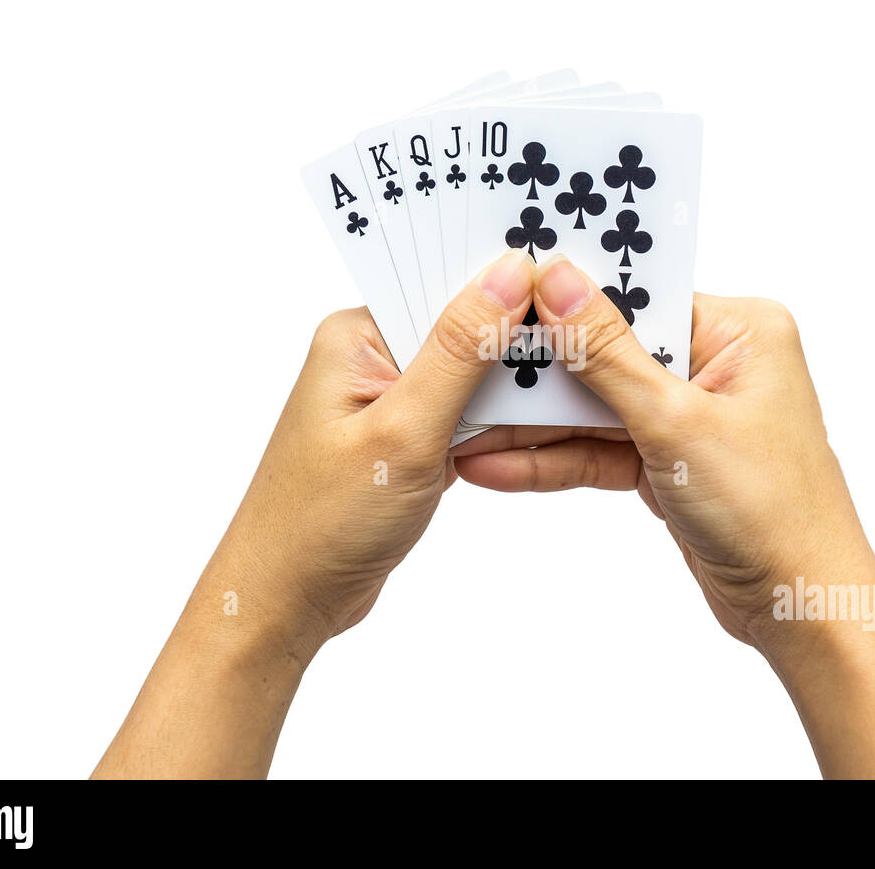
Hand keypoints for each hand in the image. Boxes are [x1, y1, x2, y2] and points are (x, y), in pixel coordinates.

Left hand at [94, 250, 534, 776]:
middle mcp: (372, 357)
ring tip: (576, 389)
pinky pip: (470, 415)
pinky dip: (502, 425)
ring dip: (516, 388)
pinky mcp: (410, 440)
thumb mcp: (403, 430)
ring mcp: (393, 401)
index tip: (570, 287)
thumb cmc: (321, 522)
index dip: (509, 284)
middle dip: (520, 339)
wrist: (287, 602)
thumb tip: (510, 273)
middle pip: (467, 327)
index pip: (446, 285)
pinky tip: (544, 429)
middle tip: (587, 343)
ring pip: (476, 375)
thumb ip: (459, 351)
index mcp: (357, 335)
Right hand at [454, 256, 874, 776]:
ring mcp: (689, 414)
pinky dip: (553, 460)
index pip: (639, 297)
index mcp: (741, 332)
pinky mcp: (667, 460)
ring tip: (465, 426)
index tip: (504, 294)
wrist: (802, 605)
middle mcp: (716, 363)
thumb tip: (562, 283)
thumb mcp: (676, 424)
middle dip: (540, 368)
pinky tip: (496, 466)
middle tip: (468, 363)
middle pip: (609, 349)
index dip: (570, 297)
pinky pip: (598, 449)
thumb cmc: (774, 511)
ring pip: (595, 405)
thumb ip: (609, 354)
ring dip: (534, 423)